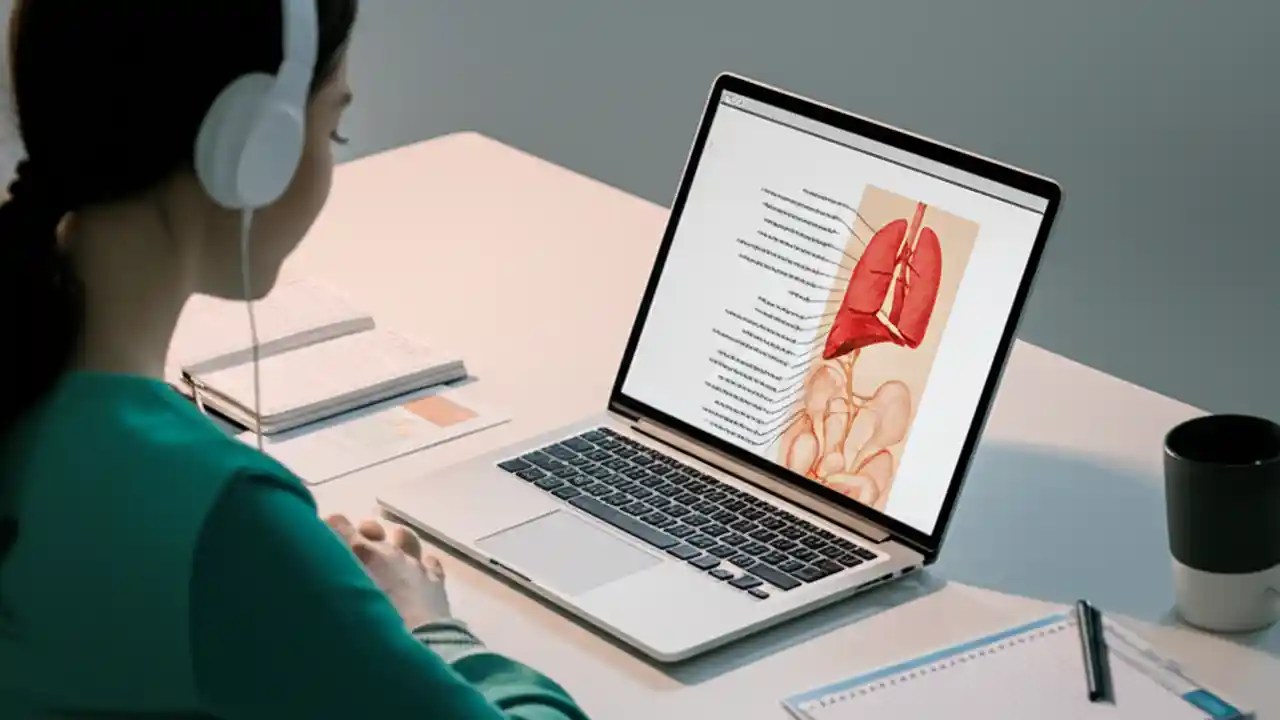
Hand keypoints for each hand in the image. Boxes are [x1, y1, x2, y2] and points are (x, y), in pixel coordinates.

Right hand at [326, 514, 451, 629]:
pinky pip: (430, 562)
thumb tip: (317, 584)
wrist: (415, 644)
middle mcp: (387, 551)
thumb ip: (328, 586)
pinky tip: (419, 575)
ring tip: (390, 550)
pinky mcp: (435, 579)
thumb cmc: (367, 627)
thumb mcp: (337, 605)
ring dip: (394, 541)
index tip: (322, 537)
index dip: (330, 528)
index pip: (338, 525)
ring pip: (404, 538)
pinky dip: (423, 565)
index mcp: (359, 553)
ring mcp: (414, 563)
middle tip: (352, 552)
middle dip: (360, 535)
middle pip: (369, 530)